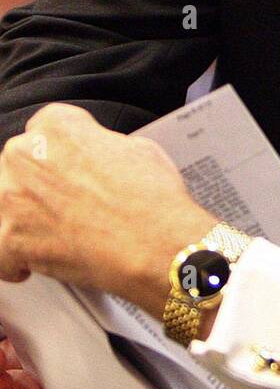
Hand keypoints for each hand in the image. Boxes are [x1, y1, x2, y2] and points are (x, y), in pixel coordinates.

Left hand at [0, 102, 215, 313]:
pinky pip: (1, 254)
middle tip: (68, 204)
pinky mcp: (10, 240)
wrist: (155, 246)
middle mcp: (26, 157)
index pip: (43, 129)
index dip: (60, 153)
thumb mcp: (137, 149)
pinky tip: (34, 260)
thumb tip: (95, 158)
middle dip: (40, 185)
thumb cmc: (152, 201)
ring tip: (58, 234)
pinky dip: (15, 261)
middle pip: (20, 166)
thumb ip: (100, 146)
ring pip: (6, 207)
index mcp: (57, 127)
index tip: (67, 167)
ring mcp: (13, 199)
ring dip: (26, 221)